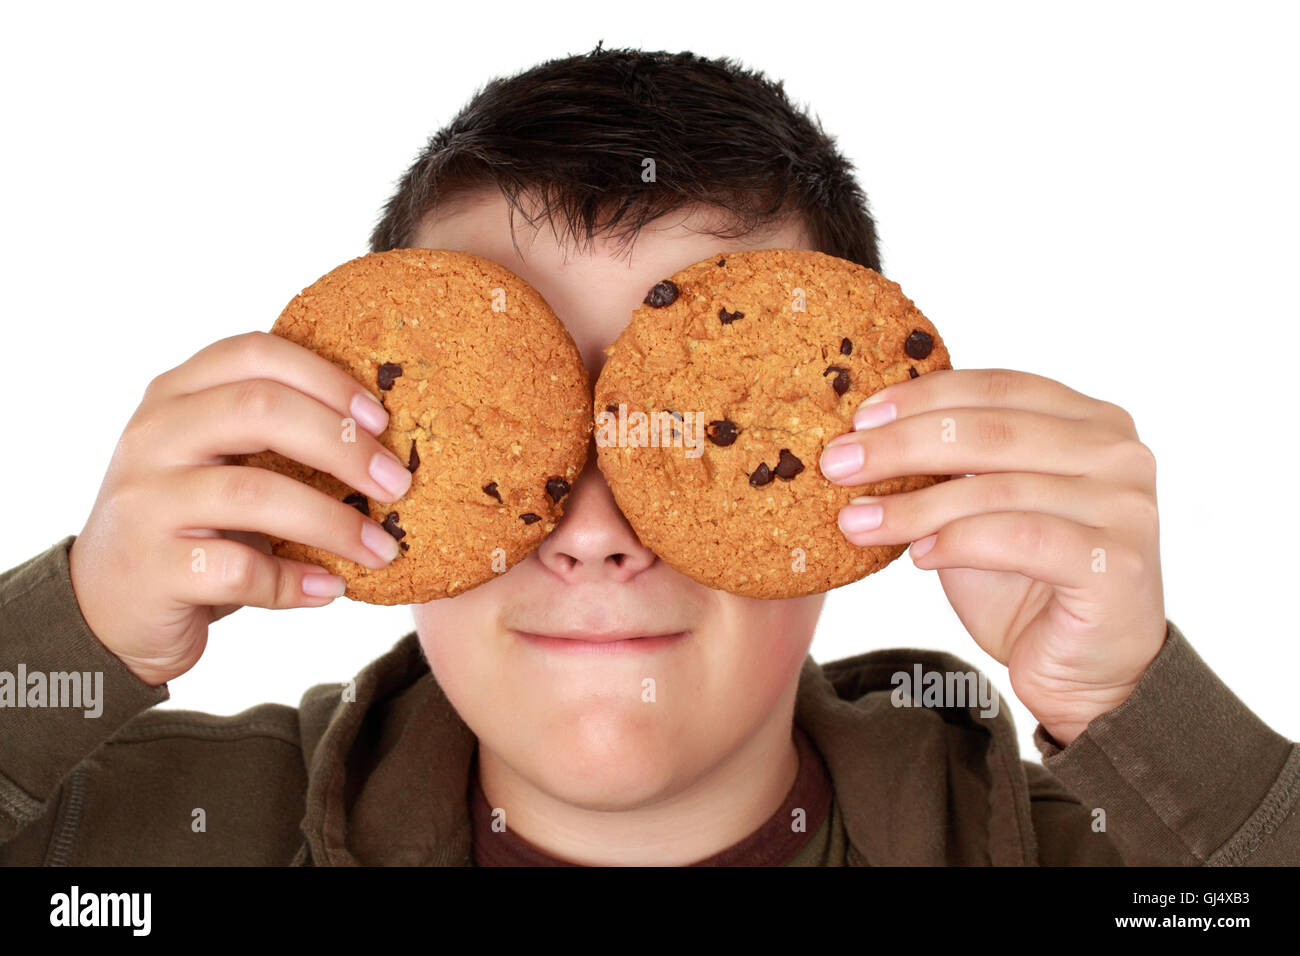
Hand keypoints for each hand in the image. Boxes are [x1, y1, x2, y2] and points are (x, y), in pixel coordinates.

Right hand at [69, 331, 412, 685]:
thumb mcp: (221, 463)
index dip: (325, 378)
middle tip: (397, 483)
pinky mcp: (150, 569)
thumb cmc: (193, 524)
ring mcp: (145, 501)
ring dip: (334, 523)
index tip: (381, 418)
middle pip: (259, 410)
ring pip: (253, 493)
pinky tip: (327, 588)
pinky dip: (293, 581)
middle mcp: (153, 436)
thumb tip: (386, 439)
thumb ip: (276, 437)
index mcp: (177, 395)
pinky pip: (238, 569)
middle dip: (343, 445)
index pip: (254, 354)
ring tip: (382, 549)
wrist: (108, 606)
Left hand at [819, 368, 1166, 745]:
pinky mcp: (1114, 563)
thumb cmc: (1027, 581)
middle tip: (837, 464)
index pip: (996, 387)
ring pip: (996, 488)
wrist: (1083, 670)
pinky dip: (958, 543)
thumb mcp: (980, 508)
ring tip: (855, 522)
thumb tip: (862, 435)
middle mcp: (1118, 453)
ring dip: (912, 505)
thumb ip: (950, 466)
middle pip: (990, 431)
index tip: (857, 417)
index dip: (921, 397)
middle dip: (901, 445)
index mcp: (1089, 421)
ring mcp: (1125, 506)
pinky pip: (1018, 538)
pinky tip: (918, 557)